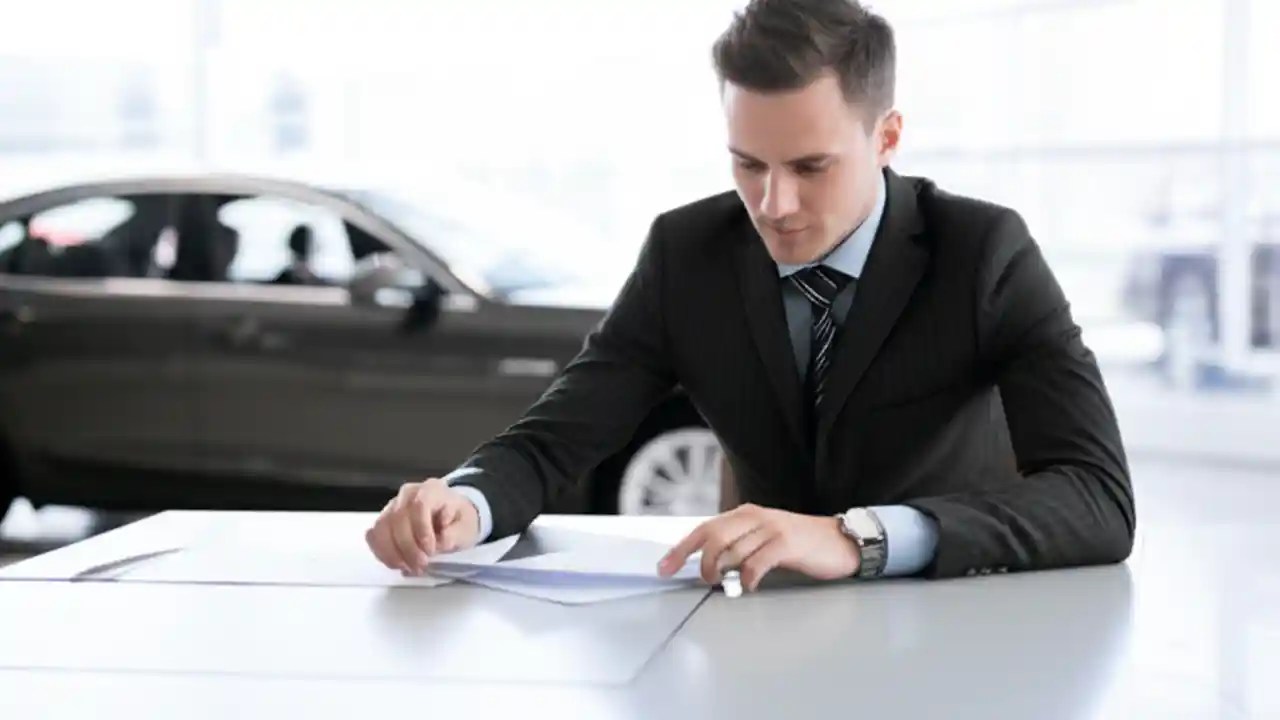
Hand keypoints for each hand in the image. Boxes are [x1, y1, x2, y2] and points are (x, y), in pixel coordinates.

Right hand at [365, 478, 480, 574]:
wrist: (452, 516)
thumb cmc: (459, 520)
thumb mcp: (467, 527)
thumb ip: (454, 534)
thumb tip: (440, 542)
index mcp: (431, 490)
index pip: (419, 505)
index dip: (421, 529)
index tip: (431, 550)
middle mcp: (408, 494)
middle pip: (398, 518)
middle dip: (407, 547)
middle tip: (421, 565)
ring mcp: (392, 506)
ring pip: (382, 528)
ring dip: (392, 552)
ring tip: (409, 568)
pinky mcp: (384, 521)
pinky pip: (374, 536)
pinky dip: (382, 553)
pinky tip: (397, 564)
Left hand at [656, 504, 859, 591]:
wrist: (839, 541)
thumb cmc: (799, 544)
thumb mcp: (763, 538)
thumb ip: (737, 546)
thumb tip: (706, 566)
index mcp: (745, 514)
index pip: (704, 529)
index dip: (681, 549)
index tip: (664, 567)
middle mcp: (755, 517)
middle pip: (713, 536)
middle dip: (701, 562)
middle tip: (704, 580)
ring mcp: (772, 528)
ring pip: (732, 550)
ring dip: (723, 572)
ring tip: (726, 584)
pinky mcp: (787, 543)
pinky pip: (757, 562)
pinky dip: (747, 577)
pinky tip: (749, 585)